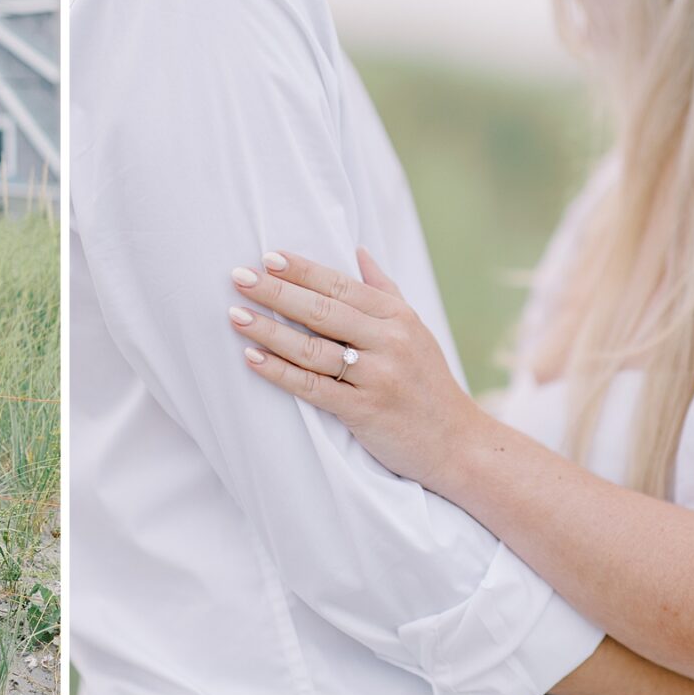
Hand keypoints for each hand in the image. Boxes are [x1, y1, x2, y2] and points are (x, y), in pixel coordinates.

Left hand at [228, 247, 479, 487]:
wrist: (458, 443)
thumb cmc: (428, 383)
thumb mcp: (415, 330)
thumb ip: (385, 290)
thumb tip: (359, 251)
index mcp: (398, 317)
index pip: (341, 286)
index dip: (302, 270)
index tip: (267, 257)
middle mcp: (389, 342)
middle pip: (322, 311)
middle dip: (277, 292)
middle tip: (238, 277)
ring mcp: (377, 377)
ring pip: (313, 349)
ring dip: (269, 331)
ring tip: (235, 315)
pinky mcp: (364, 411)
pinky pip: (313, 388)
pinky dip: (280, 372)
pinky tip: (252, 358)